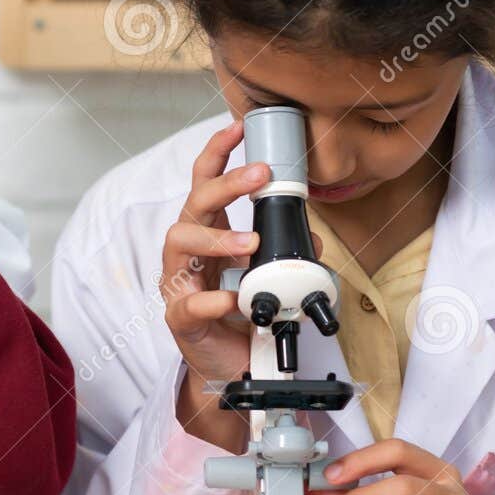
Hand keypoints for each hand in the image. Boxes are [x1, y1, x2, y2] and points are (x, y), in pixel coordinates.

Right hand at [164, 120, 314, 451]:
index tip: (236, 127)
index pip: (205, 182)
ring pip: (180, 242)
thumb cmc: (240, 313)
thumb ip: (287, 251)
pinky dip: (211, 299)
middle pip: (194, 203)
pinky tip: (231, 299)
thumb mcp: (269, 275)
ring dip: (217, 237)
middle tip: (259, 176)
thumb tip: (315, 236)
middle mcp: (188, 251)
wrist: (228, 367)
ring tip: (249, 243)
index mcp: (207, 233)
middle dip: (226, 184)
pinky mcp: (180, 318)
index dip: (217, 152)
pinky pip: (188, 303)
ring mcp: (179, 282)